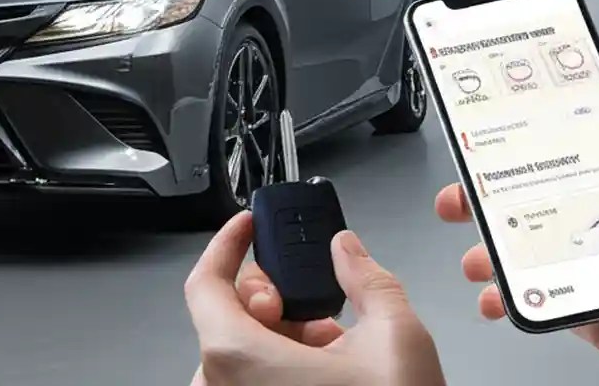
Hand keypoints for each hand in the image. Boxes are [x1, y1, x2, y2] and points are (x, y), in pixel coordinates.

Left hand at [184, 213, 444, 385]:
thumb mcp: (394, 336)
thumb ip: (365, 278)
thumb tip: (348, 250)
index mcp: (236, 358)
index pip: (204, 282)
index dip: (226, 245)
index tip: (246, 228)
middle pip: (227, 318)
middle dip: (272, 299)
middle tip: (313, 302)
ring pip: (241, 355)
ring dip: (281, 337)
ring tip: (332, 345)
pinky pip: (251, 383)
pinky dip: (281, 367)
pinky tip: (329, 370)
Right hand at [435, 94, 598, 385]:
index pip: (597, 161)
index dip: (550, 147)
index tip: (504, 135)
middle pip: (555, 205)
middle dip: (501, 199)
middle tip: (463, 195)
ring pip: (541, 254)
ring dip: (498, 251)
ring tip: (474, 254)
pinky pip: (550, 304)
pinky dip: (514, 301)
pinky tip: (496, 297)